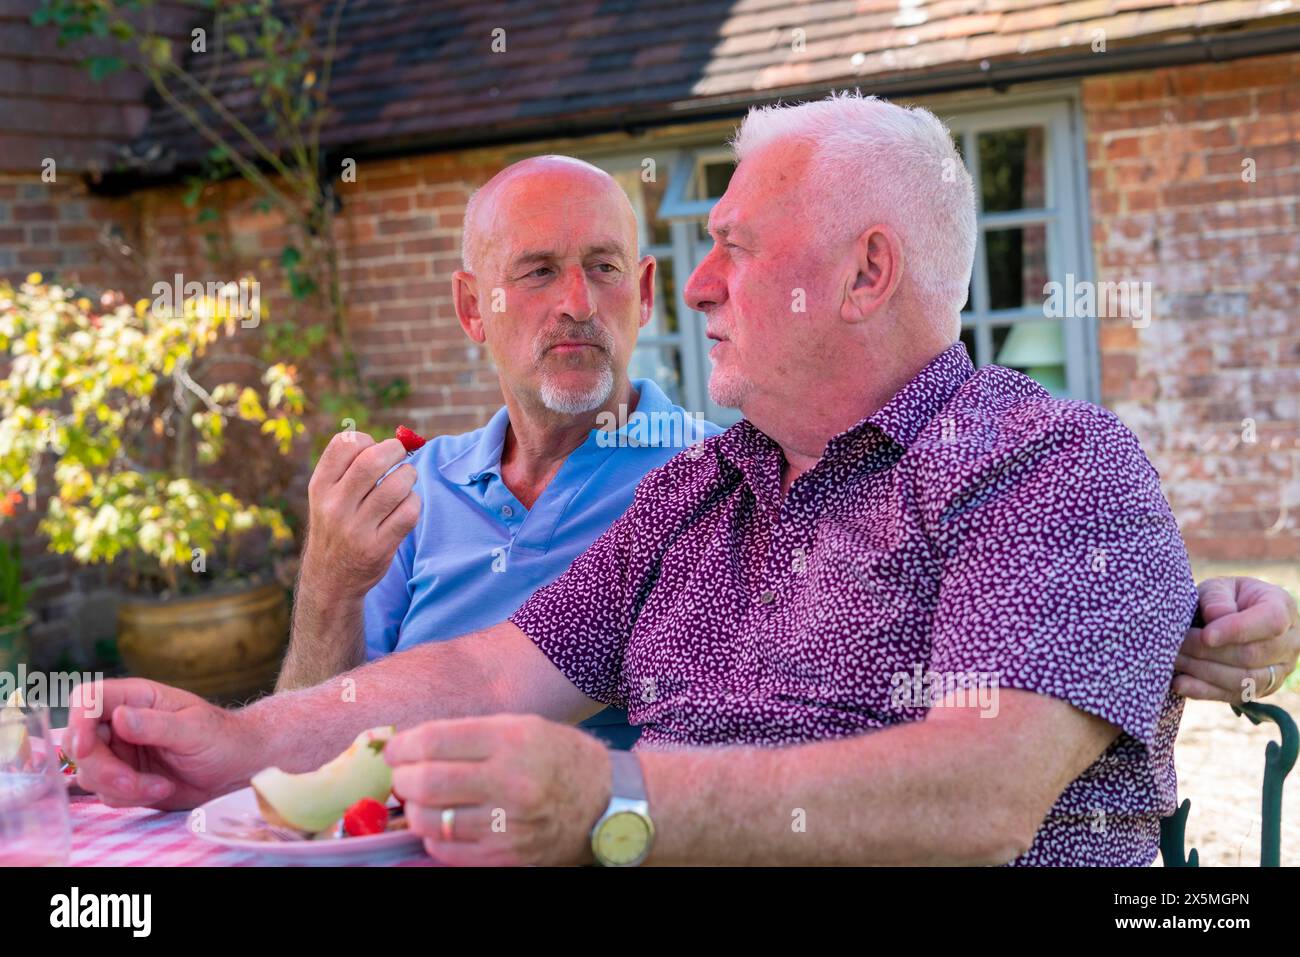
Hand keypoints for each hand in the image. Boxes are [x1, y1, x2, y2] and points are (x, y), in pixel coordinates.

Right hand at [65, 678, 260, 808]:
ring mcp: (120, 751)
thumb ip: (156, 725)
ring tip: (161, 786)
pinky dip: (129, 797)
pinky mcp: (124, 777)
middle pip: (80, 742)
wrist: (237, 768)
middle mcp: (122, 722)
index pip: (89, 698)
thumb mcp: (194, 729)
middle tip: (132, 782)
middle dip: (103, 768)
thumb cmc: (222, 738)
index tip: (86, 748)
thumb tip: (118, 717)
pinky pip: (106, 793)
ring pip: (90, 772)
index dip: (78, 721)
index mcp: (138, 698)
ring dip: (121, 787)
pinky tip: (161, 789)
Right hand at [301, 430, 420, 599]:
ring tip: (405, 480)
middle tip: (400, 455)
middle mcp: (335, 506)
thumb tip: (399, 441)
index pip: (344, 444)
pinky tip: (406, 505)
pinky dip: (414, 502)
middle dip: (395, 451)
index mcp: (320, 487)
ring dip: (408, 476)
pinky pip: (409, 512)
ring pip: (396, 486)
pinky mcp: (378, 547)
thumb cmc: (336, 524)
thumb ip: (350, 467)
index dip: (367, 439)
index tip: (374, 448)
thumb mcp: (326, 496)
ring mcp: (356, 529)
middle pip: (372, 461)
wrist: (330, 578)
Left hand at [385, 713, 610, 865]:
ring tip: (423, 800)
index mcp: (513, 739)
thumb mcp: (524, 727)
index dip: (403, 745)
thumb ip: (470, 735)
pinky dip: (435, 836)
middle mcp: (511, 780)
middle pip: (426, 782)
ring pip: (431, 820)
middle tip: (404, 776)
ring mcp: (509, 823)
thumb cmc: (562, 758)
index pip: (435, 740)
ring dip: (415, 809)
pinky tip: (446, 822)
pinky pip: (446, 850)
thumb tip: (413, 745)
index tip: (396, 749)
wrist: (609, 803)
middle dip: (403, 779)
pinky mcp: (507, 856)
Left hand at [1175, 577, 1299, 702]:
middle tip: (1177, 645)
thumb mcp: (1220, 587)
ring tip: (1174, 660)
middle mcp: (1288, 644)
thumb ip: (1217, 597)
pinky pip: (1233, 696)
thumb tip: (1216, 616)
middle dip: (1209, 652)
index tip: (1205, 635)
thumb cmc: (1225, 598)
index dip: (1237, 630)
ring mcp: (1277, 671)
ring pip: (1244, 679)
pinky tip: (1180, 684)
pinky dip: (1204, 691)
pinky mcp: (1259, 690)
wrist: (1230, 616)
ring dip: (1204, 672)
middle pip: (1252, 655)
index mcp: (1283, 609)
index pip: (1270, 622)